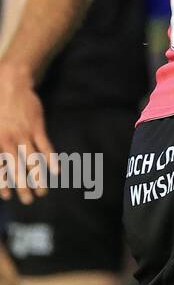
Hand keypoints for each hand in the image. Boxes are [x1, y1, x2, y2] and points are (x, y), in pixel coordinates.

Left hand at [0, 61, 51, 203]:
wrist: (10, 84)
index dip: (3, 183)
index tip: (7, 196)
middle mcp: (9, 141)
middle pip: (17, 169)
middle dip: (22, 187)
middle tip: (28, 200)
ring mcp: (25, 134)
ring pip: (32, 161)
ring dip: (39, 178)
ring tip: (43, 191)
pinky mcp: (37, 127)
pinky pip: (45, 146)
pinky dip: (51, 159)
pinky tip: (56, 171)